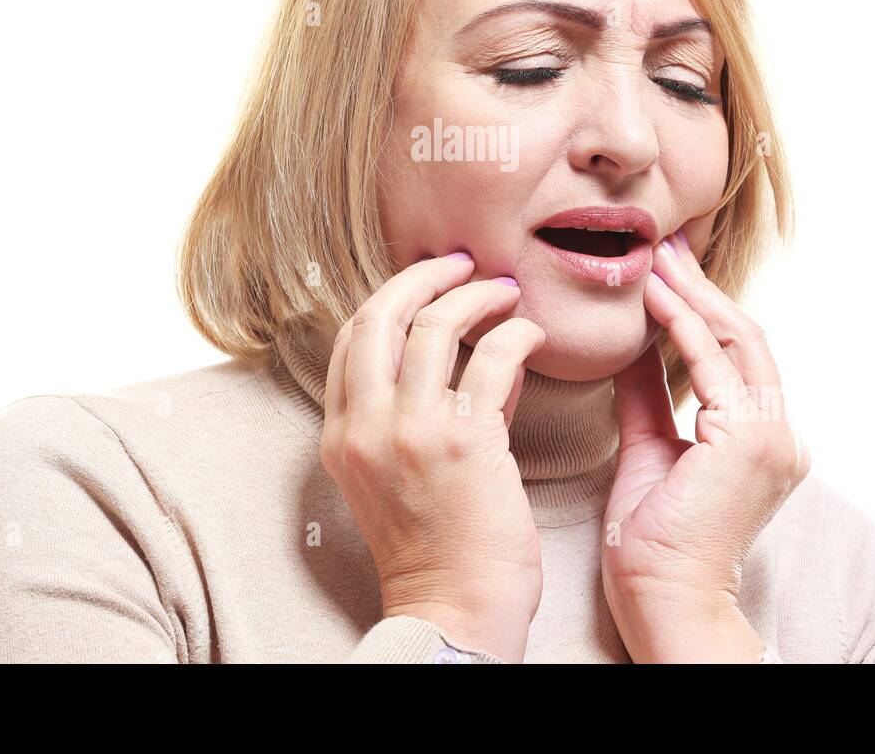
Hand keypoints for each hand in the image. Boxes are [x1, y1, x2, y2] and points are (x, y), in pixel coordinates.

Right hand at [319, 252, 546, 663]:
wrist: (454, 611)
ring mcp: (410, 431)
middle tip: (463, 264)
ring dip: (478, 296)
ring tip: (507, 291)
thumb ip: (417, 413)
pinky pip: (492, 357)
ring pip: (436, 324)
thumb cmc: (436, 549)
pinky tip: (534, 334)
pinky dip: (517, 334)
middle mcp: (365, 425)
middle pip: (382, 315)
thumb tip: (472, 353)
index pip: (352, 338)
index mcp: (341, 434)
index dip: (390, 296)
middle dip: (425, 277)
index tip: (427, 282)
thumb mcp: (397, 476)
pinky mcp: (463, 441)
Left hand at [601, 228, 810, 662]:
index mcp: (761, 439)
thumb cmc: (654, 542)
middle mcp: (780, 434)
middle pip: (742, 338)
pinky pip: (713, 368)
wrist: (663, 601)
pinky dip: (682, 327)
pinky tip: (654, 297)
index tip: (666, 269)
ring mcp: (771, 438)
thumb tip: (634, 343)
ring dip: (693, 295)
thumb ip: (648, 395)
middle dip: (701, 287)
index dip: (700, 307)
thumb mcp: (650, 449)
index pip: (733, 355)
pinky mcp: (749, 442)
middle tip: (666, 244)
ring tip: (657, 257)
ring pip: (735, 343)